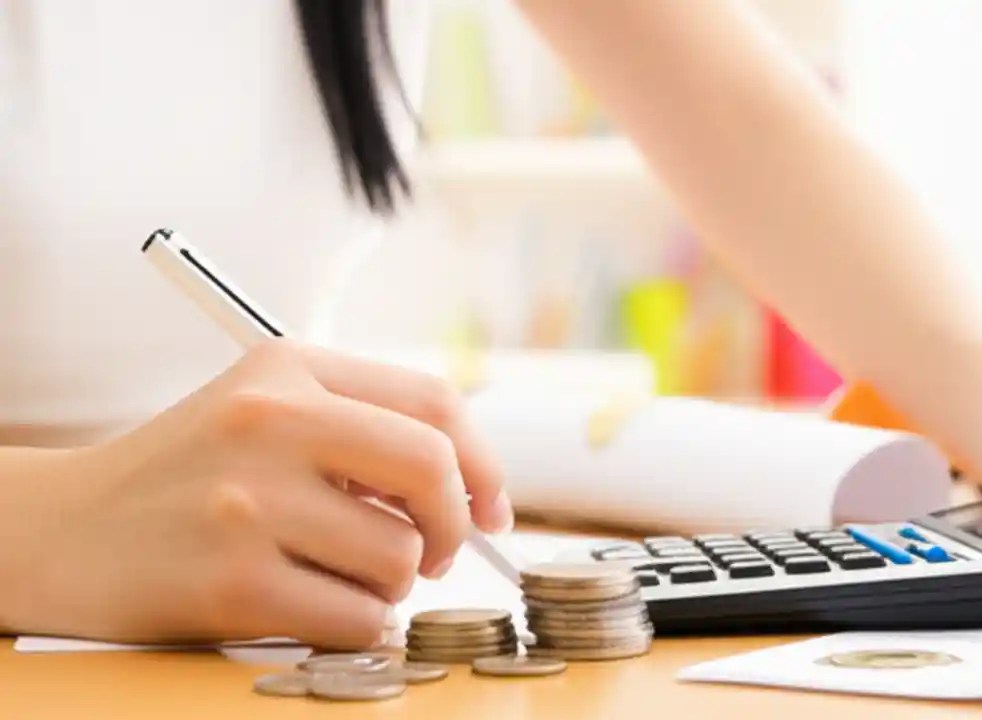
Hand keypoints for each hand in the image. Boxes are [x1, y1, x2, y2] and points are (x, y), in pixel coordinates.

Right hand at [13, 340, 507, 647]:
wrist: (60, 532)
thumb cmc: (186, 476)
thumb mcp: (263, 410)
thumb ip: (362, 429)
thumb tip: (476, 493)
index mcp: (286, 367)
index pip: (435, 402)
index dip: (484, 464)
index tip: (493, 510)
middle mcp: (269, 421)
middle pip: (433, 471)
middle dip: (454, 526)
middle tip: (435, 554)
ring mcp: (249, 502)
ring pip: (398, 558)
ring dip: (389, 585)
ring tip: (338, 575)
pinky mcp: (233, 583)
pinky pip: (357, 618)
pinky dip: (355, 624)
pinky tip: (311, 607)